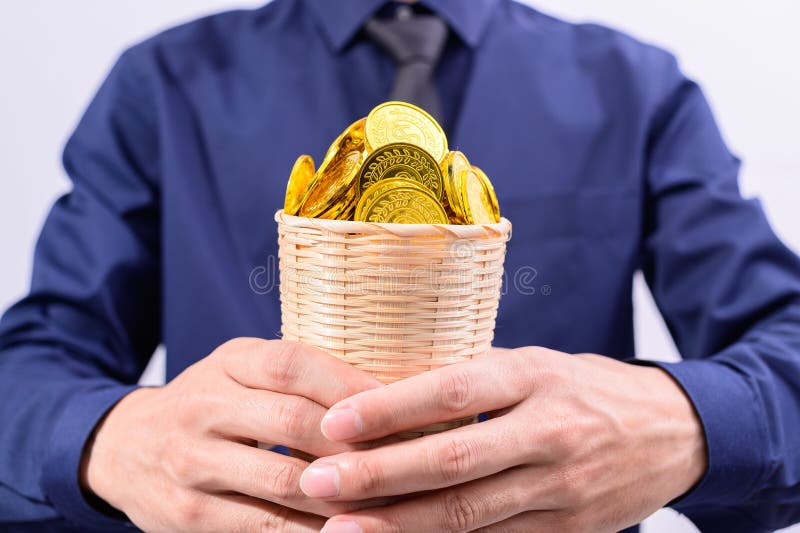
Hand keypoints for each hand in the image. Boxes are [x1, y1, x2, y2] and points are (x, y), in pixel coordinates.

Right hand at [80, 338, 387, 531]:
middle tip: (411, 459)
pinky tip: (347, 530)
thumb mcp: (243, 370)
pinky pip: (261, 529)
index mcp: (229, 361)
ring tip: (394, 499)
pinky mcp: (187, 517)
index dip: (353, 386)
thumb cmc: (211, 404)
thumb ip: (300, 374)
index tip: (405, 406)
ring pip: (284, 483)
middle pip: (295, 421)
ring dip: (345, 496)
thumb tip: (388, 393)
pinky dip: (308, 532)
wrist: (126, 446)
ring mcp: (192, 463)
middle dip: (360, 445)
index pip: (296, 364)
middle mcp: (205, 406)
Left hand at [299, 347, 706, 532]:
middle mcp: (548, 431)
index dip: (389, 408)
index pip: (451, 390)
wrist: (672, 430)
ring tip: (339, 527)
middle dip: (378, 476)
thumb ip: (472, 381)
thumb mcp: (534, 365)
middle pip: (453, 459)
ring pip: (469, 513)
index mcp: (533, 376)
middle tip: (315, 483)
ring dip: (399, 524)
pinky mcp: (569, 528)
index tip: (333, 422)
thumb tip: (389, 398)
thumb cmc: (583, 388)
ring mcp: (561, 487)